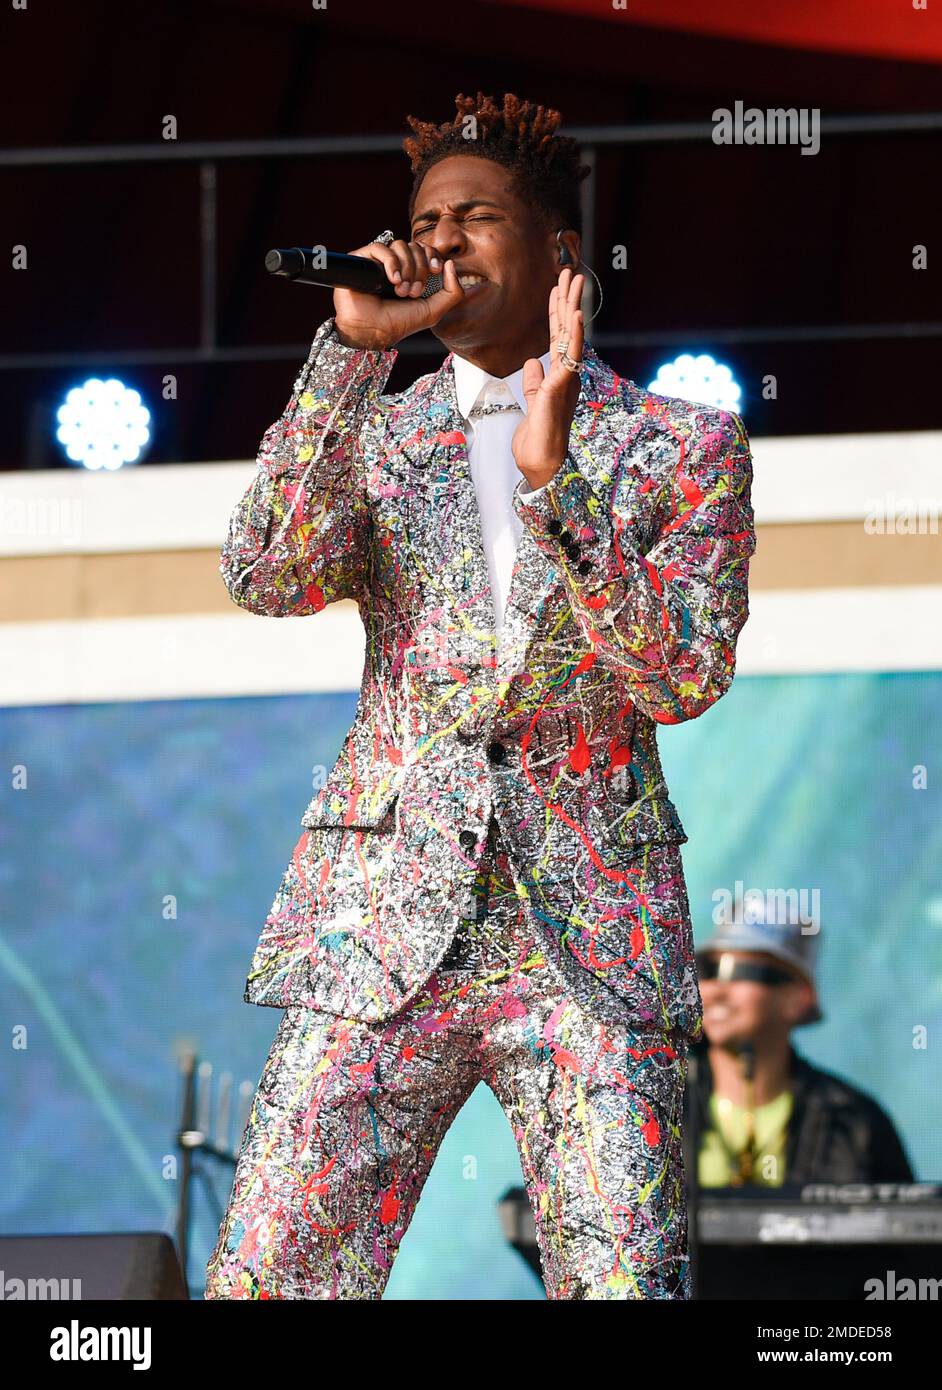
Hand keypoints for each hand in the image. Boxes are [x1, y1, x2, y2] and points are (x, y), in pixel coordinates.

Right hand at [333, 238, 464, 349]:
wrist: (372, 330)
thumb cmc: (400, 323)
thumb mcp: (434, 311)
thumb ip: (452, 292)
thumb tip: (450, 264)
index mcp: (412, 272)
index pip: (426, 250)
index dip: (433, 255)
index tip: (435, 270)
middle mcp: (396, 264)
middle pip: (415, 247)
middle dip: (419, 270)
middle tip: (414, 292)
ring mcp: (379, 261)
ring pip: (400, 245)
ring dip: (406, 269)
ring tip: (401, 291)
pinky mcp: (363, 259)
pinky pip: (380, 247)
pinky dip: (391, 263)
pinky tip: (393, 280)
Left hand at [511, 268, 584, 488]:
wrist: (540, 463)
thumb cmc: (537, 437)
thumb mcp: (532, 403)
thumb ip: (534, 381)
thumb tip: (533, 361)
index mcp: (559, 375)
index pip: (558, 337)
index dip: (557, 311)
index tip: (557, 287)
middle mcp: (567, 375)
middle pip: (567, 331)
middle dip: (568, 299)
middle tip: (570, 271)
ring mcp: (565, 381)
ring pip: (571, 338)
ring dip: (572, 308)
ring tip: (573, 283)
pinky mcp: (558, 390)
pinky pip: (567, 359)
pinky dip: (572, 337)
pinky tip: (573, 318)